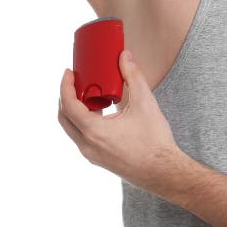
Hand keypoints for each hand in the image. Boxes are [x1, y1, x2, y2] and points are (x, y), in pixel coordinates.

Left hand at [58, 48, 184, 197]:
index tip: (68, 73)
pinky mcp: (98, 159)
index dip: (65, 86)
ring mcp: (91, 155)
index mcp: (94, 131)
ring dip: (75, 109)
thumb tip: (124, 56)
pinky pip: (82, 137)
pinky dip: (83, 121)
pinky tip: (100, 111)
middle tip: (75, 81)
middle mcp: (87, 145)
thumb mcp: (145, 102)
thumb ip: (133, 76)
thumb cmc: (154, 140)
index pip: (69, 106)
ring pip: (72, 129)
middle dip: (66, 96)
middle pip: (64, 118)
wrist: (162, 170)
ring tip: (89, 93)